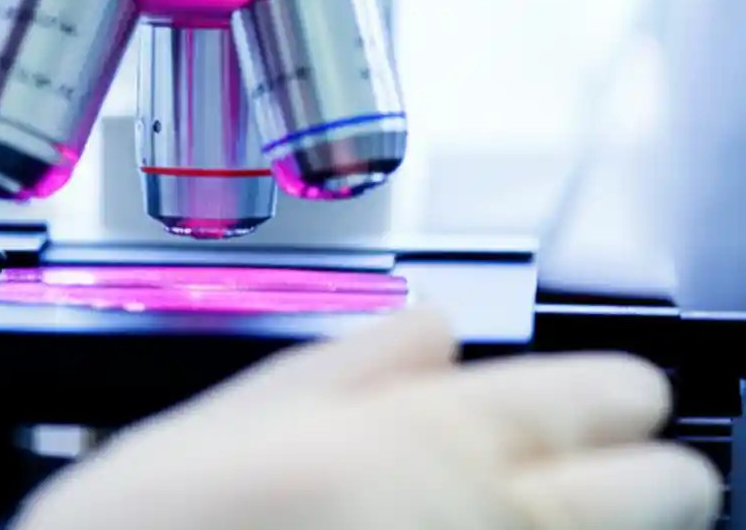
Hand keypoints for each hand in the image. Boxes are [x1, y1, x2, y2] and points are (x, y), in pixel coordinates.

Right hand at [13, 309, 721, 529]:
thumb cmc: (168, 523)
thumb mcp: (237, 415)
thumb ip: (350, 363)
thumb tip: (428, 329)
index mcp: (439, 430)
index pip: (609, 393)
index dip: (615, 394)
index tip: (608, 401)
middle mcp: (494, 511)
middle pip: (672, 487)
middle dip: (645, 471)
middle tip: (590, 471)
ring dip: (603, 523)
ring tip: (534, 511)